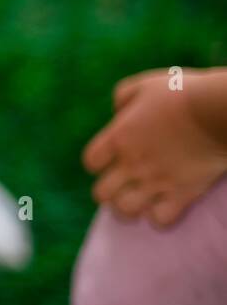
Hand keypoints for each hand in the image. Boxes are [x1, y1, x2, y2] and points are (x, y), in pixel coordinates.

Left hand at [82, 68, 226, 226]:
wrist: (219, 110)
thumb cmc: (184, 93)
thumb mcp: (146, 84)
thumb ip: (123, 97)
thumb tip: (117, 112)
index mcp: (119, 137)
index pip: (91, 162)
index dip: (99, 163)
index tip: (112, 159)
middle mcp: (132, 163)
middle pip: (101, 194)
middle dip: (109, 192)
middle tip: (124, 184)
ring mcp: (156, 181)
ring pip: (125, 210)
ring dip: (130, 207)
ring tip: (141, 199)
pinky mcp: (182, 194)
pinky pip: (159, 220)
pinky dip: (160, 217)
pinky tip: (166, 205)